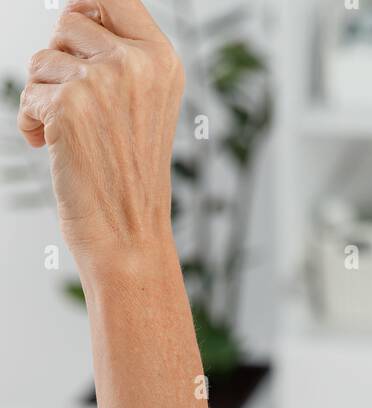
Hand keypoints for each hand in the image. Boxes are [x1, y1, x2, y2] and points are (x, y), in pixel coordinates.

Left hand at [18, 0, 183, 271]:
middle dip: (58, 62)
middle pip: (68, 22)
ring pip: (42, 60)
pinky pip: (28, 95)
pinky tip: (51, 149)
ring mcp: (101, 81)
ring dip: (42, 97)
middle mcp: (134, 63)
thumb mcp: (145, 106)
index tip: (71, 41)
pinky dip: (31, 124)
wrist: (130, 237)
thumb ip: (122, 57)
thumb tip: (73, 15)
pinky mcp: (69, 106)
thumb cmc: (131, 180)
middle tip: (71, 104)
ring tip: (65, 135)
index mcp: (161, 58)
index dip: (82, 11)